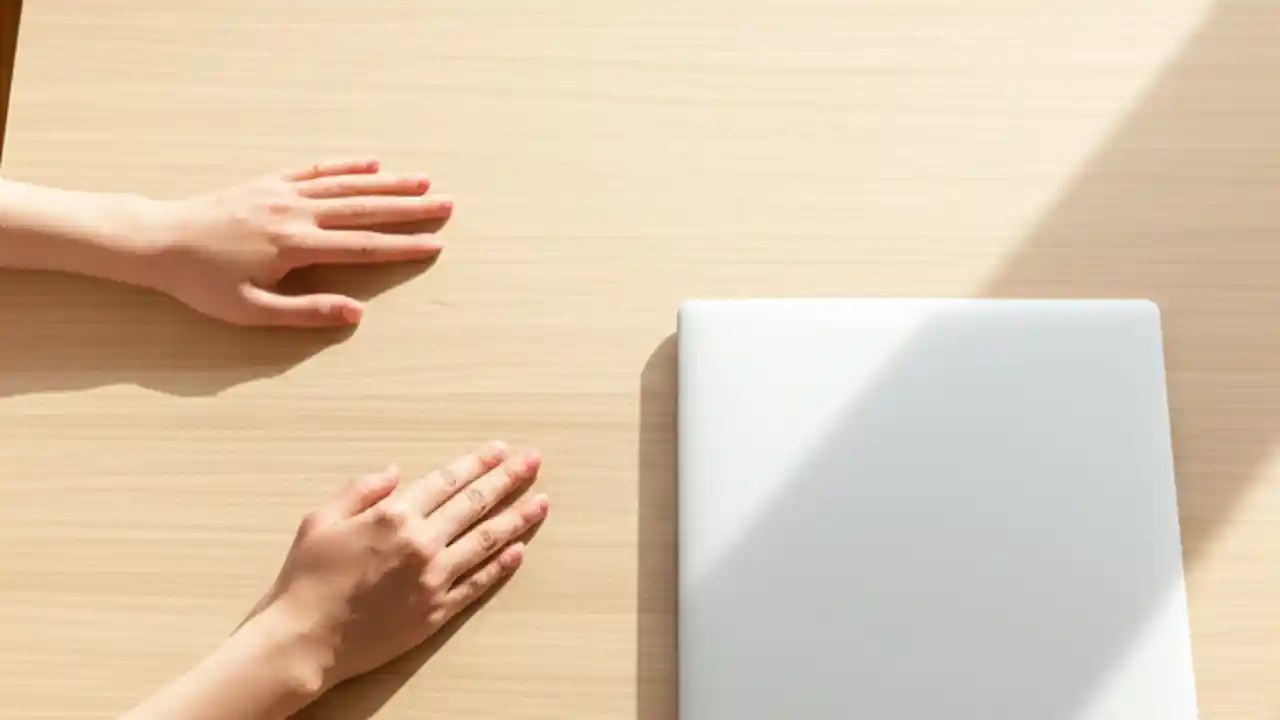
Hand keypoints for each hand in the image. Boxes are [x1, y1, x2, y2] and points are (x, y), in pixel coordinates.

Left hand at [149, 157, 452, 326]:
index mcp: (295, 246)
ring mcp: (283, 193)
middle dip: (409, 208)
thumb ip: (304, 312)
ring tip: (422, 180)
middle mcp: (295, 212)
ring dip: (388, 183)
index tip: (434, 245)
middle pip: (364, 209)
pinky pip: (316, 170)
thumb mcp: (249, 310)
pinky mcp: (269, 183)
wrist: (159, 240)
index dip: (402, 246)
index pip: (362, 246)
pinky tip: (371, 163)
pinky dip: (346, 166)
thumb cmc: (202, 282)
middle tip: (446, 204)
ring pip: (346, 185)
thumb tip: (355, 314)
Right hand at [252, 442, 548, 694]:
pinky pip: (478, 582)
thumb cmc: (306, 579)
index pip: (447, 479)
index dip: (477, 461)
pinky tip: (519, 551)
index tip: (500, 449)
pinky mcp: (437, 610)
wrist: (304, 641)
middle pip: (475, 502)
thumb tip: (395, 472)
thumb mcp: (320, 519)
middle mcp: (421, 542)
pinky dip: (501, 565)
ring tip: (542, 502)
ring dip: (517, 518)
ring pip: (486, 540)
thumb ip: (360, 490)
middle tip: (534, 460)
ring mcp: (434, 577)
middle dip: (508, 478)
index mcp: (393, 515)